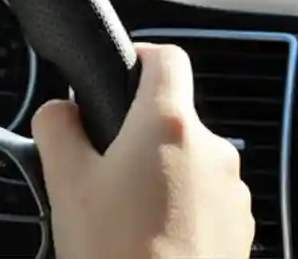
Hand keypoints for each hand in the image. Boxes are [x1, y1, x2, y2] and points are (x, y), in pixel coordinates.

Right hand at [32, 43, 253, 258]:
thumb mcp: (63, 181)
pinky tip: (150, 240)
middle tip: (101, 172)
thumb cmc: (116, 252)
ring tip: (125, 216)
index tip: (118, 79)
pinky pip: (205, 200)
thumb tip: (60, 111)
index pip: (166, 57)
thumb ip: (56, 126)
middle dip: (137, 136)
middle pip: (172, 117)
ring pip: (188, 162)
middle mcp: (212, 149)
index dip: (139, 58)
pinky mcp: (241, 228)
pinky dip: (180, 209)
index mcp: (167, 125)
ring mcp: (232, 191)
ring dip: (160, 176)